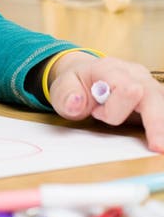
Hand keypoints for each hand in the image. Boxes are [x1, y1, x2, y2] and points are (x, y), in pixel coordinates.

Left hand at [47, 51, 163, 152]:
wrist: (85, 76)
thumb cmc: (76, 84)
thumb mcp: (62, 88)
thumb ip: (66, 97)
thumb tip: (75, 103)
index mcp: (110, 68)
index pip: (125, 88)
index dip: (113, 110)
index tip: (97, 114)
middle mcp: (134, 73)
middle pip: (153, 95)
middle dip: (156, 121)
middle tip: (157, 147)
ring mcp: (147, 84)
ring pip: (162, 102)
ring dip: (161, 126)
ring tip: (161, 148)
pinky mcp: (154, 97)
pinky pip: (162, 110)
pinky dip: (161, 125)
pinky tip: (161, 139)